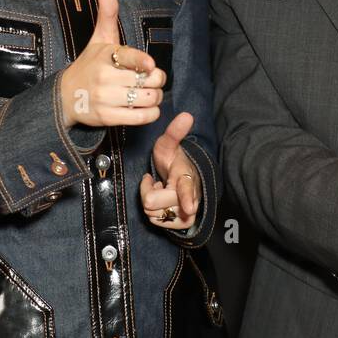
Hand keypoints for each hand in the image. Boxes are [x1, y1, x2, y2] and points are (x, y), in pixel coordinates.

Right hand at [58, 0, 167, 128]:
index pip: (127, 57)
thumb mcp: (98, 38)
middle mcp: (104, 78)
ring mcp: (105, 99)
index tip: (150, 64)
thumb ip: (107, 14)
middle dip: (157, 80)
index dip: (142, 62)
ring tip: (151, 93)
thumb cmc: (90, 64)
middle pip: (146, 80)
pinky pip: (140, 118)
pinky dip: (151, 113)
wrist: (66, 96)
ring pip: (146, 99)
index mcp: (104, 56)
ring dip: (156, 97)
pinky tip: (147, 108)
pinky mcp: (107, 118)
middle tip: (153, 79)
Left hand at [140, 112, 200, 229]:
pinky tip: (160, 201)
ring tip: (159, 190)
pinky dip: (154, 212)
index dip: (186, 198)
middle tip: (154, 181)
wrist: (182, 176)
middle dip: (147, 191)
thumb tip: (186, 115)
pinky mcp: (184, 222)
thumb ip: (175, 132)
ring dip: (151, 201)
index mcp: (186, 176)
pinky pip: (156, 222)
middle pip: (154, 202)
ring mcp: (189, 211)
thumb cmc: (172, 160)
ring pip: (153, 213)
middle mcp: (190, 196)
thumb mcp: (168, 145)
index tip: (188, 208)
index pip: (186, 187)